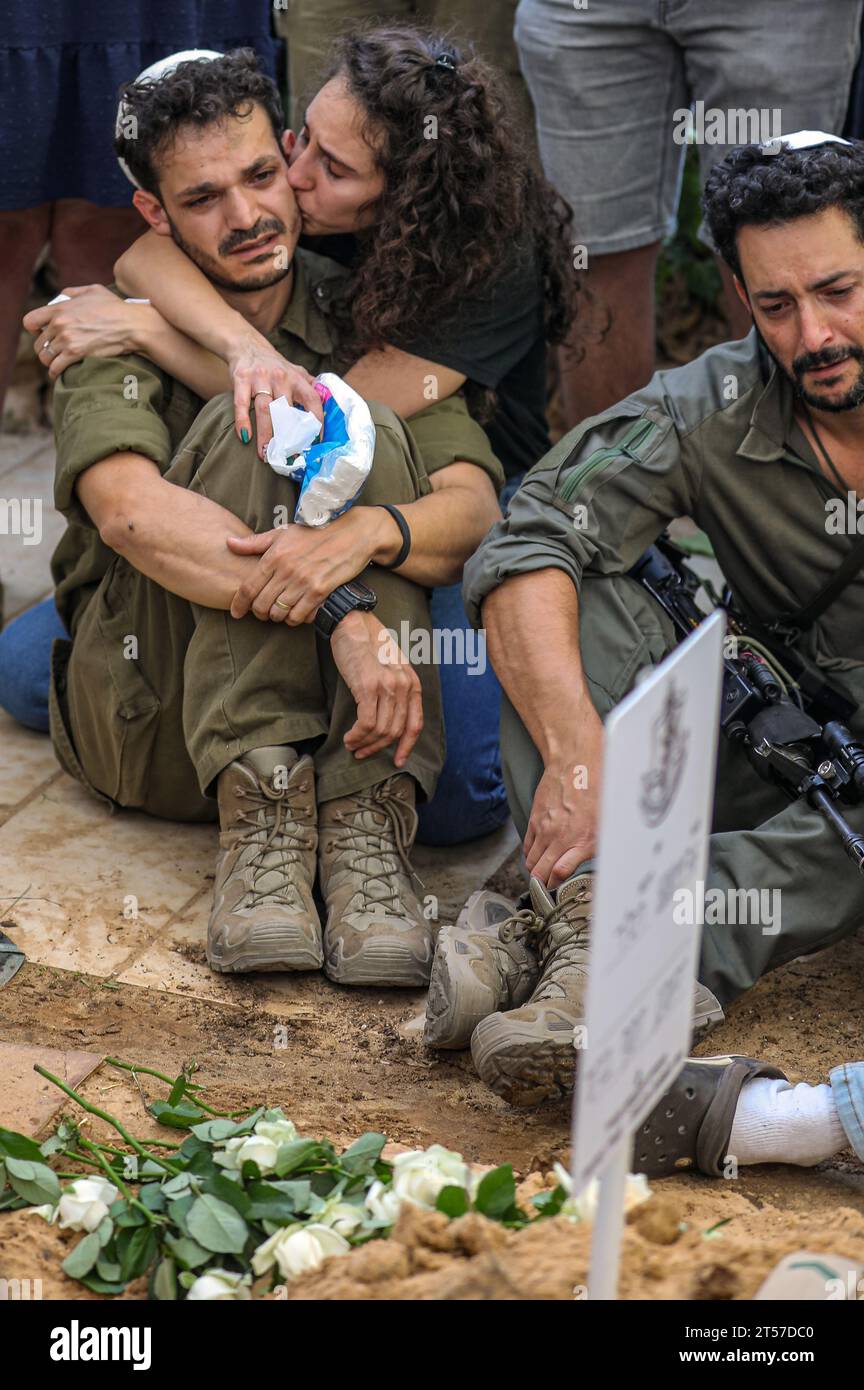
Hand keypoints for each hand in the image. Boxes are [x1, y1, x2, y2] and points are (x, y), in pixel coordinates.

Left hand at [23, 285, 142, 377]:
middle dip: (44, 349)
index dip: (33, 330)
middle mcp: (59, 324)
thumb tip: (63, 297)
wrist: (131, 325)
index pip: (30, 321)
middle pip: (38, 343)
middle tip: (53, 352)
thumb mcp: (93, 291)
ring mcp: (66, 340)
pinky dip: (55, 373)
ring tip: (56, 364)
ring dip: (49, 362)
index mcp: (60, 309)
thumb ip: (73, 292)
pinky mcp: (76, 354)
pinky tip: (58, 374)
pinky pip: (56, 368)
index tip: (41, 333)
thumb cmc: (116, 307)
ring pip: (45, 357)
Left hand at [226, 508, 387, 622]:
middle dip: (258, 613)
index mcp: (274, 556)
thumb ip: (255, 542)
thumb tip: (229, 543)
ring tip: (280, 612)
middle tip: (262, 612)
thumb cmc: (316, 531)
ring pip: (279, 613)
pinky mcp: (320, 591)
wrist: (352, 533)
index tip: (236, 612)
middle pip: (261, 604)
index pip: (248, 587)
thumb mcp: (283, 532)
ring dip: (277, 616)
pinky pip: (299, 616)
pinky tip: (297, 613)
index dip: (239, 604)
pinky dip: (295, 619)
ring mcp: (303, 582)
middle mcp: (286, 570)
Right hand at [228, 335, 322, 456]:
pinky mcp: (241, 379)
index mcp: (297, 378)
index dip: (316, 421)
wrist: (247, 345)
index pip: (313, 401)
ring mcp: (261, 378)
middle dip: (288, 436)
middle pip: (287, 411)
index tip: (316, 443)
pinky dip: (243, 421)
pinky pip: (241, 403)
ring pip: (266, 410)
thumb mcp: (295, 371)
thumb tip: (328, 408)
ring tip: (266, 455)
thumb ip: (310, 387)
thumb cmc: (275, 366)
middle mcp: (281, 377)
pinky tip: (245, 438)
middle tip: (288, 458)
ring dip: (266, 435)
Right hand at [330, 611, 423, 766]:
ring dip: (364, 744)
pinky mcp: (367, 686)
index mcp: (412, 683)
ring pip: (380, 730)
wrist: (352, 622)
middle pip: (395, 731)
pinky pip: (366, 723)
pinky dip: (357, 736)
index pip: (415, 724)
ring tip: (352, 746)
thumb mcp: (391, 667)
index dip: (406, 746)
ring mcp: (387, 686)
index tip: (397, 761)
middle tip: (362, 753)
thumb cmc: (368, 643)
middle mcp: (403, 685)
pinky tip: (349, 738)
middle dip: (378, 748)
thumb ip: (395, 689)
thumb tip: (388, 719)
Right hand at [524, 713, 603, 888]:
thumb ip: (598, 845)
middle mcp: (561, 838)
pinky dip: (531, 853)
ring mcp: (545, 829)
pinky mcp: (535, 819)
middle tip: (549, 888)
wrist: (576, 760)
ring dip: (536, 869)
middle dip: (543, 884)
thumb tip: (601, 863)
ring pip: (531, 862)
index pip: (558, 877)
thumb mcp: (608, 821)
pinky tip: (539, 853)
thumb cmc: (598, 787)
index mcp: (583, 841)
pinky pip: (527, 845)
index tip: (560, 892)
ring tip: (544, 872)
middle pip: (540, 873)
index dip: (556, 888)